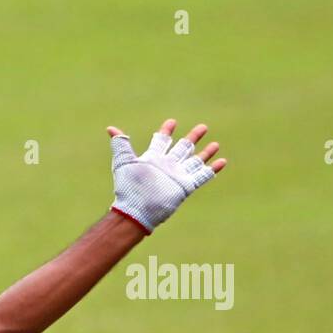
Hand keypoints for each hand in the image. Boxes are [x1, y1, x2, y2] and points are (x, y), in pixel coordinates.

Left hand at [107, 118, 226, 233]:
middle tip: (203, 126)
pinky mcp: (185, 187)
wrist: (136, 210)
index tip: (172, 122)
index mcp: (153, 159)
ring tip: (215, 144)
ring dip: (205, 152)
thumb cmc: (128, 187)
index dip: (166, 132)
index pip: (162, 141)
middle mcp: (167, 166)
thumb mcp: (123, 162)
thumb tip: (110, 128)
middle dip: (192, 138)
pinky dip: (212, 169)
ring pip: (195, 161)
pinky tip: (222, 161)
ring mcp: (177, 176)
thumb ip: (120, 144)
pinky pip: (202, 176)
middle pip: (182, 148)